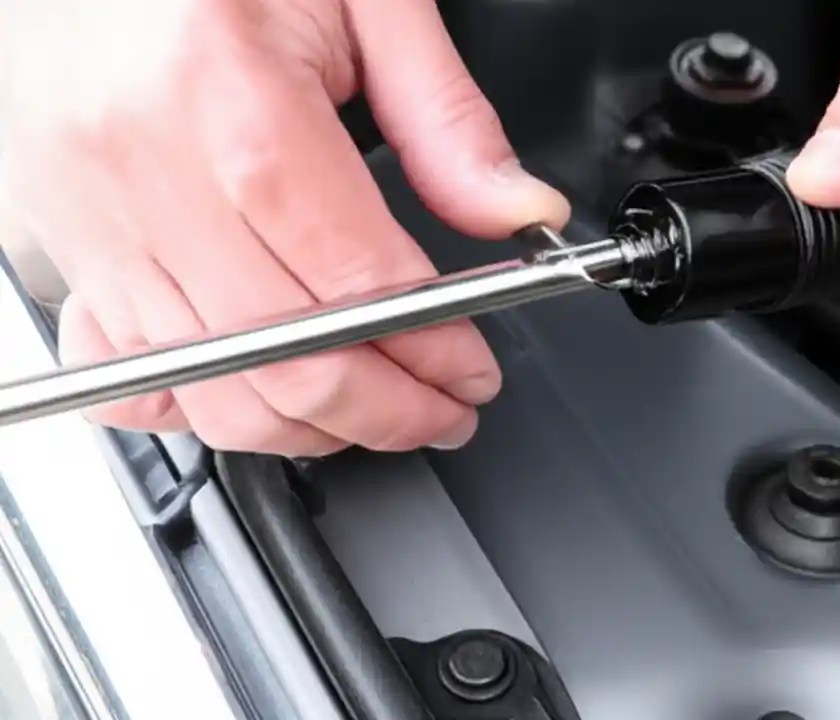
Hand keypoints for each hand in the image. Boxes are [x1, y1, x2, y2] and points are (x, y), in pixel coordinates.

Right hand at [1, 0, 567, 454]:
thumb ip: (444, 115)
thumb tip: (517, 211)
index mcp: (234, 109)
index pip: (359, 287)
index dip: (433, 351)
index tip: (472, 371)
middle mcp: (146, 177)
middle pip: (288, 362)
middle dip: (389, 412)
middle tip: (443, 411)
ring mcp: (90, 219)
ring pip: (210, 389)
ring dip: (312, 427)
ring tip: (375, 413)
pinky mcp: (62, 239)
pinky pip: (122, 368)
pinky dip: (198, 404)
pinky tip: (257, 393)